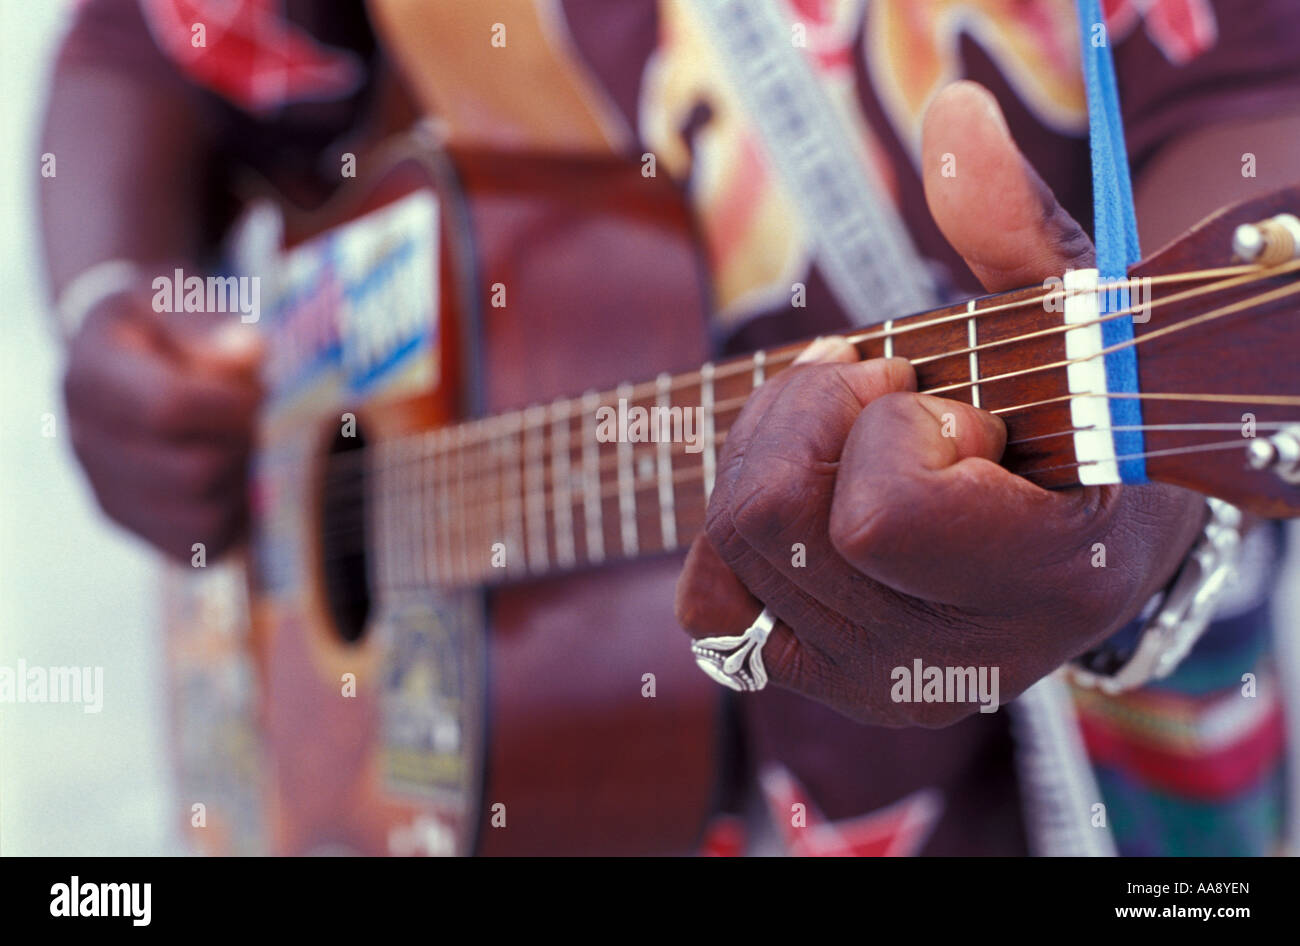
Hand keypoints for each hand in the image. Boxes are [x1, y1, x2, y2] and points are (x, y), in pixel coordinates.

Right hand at [63, 287, 262, 560]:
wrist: (125, 361)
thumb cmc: (160, 328)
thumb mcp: (173, 299)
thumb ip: (208, 323)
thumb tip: (250, 353)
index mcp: (90, 380)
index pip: (168, 409)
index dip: (233, 404)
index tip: (258, 387)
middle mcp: (86, 445)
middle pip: (193, 470)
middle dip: (244, 443)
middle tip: (256, 414)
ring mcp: (108, 494)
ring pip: (204, 514)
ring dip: (243, 478)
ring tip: (242, 440)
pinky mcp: (138, 529)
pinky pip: (204, 543)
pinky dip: (235, 513)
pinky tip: (234, 474)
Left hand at [674, 82, 1203, 725]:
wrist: (1084, 537)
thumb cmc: (1081, 423)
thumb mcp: (1072, 324)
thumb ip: (1016, 229)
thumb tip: (951, 119)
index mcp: (1045, 578)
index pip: (883, 514)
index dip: (894, 430)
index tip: (952, 406)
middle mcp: (953, 660)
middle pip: (772, 524)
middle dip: (811, 420)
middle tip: (880, 388)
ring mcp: (877, 683)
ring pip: (732, 549)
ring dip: (775, 453)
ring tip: (854, 428)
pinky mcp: (817, 680)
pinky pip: (709, 602)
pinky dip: (736, 523)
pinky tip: (807, 487)